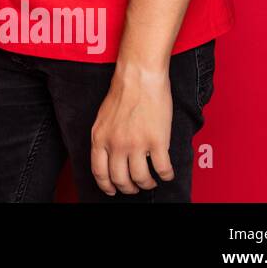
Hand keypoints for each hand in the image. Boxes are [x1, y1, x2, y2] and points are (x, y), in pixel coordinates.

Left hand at [89, 65, 175, 195]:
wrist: (139, 77)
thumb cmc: (123, 92)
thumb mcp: (102, 118)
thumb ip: (104, 137)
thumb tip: (107, 154)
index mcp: (100, 138)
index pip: (99, 172)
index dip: (106, 186)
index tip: (112, 190)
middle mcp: (116, 144)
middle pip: (120, 179)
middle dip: (128, 188)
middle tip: (135, 186)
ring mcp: (136, 144)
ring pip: (141, 178)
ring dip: (147, 184)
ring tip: (151, 180)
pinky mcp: (157, 142)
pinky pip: (162, 169)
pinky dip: (166, 175)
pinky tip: (166, 173)